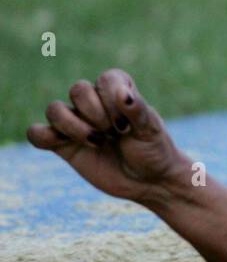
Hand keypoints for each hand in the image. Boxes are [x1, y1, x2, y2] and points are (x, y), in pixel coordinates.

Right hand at [27, 68, 191, 205]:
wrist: (148, 182)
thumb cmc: (154, 151)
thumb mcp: (151, 130)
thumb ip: (137, 109)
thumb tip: (123, 93)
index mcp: (119, 92)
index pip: (106, 79)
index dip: (113, 100)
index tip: (127, 125)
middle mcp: (95, 103)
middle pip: (78, 90)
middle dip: (95, 113)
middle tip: (115, 133)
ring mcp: (77, 123)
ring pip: (54, 109)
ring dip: (73, 126)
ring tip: (97, 142)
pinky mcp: (63, 145)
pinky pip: (36, 133)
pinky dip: (42, 136)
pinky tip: (63, 145)